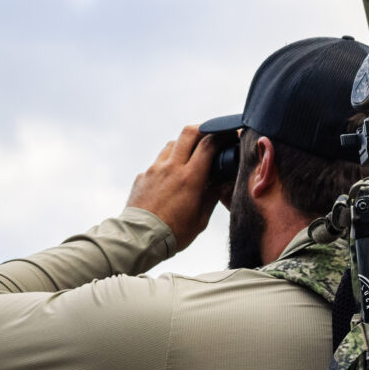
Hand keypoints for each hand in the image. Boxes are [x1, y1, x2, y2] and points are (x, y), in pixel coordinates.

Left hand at [126, 126, 218, 251]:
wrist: (139, 240)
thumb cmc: (172, 234)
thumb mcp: (200, 219)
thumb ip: (213, 196)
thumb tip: (224, 183)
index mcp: (190, 178)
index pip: (208, 144)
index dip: (222, 135)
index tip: (229, 136)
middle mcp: (171, 168)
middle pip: (188, 133)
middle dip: (203, 129)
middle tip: (211, 136)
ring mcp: (154, 170)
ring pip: (172, 144)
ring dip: (184, 145)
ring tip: (190, 157)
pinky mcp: (142, 176)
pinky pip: (157, 162)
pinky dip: (168, 164)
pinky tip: (171, 178)